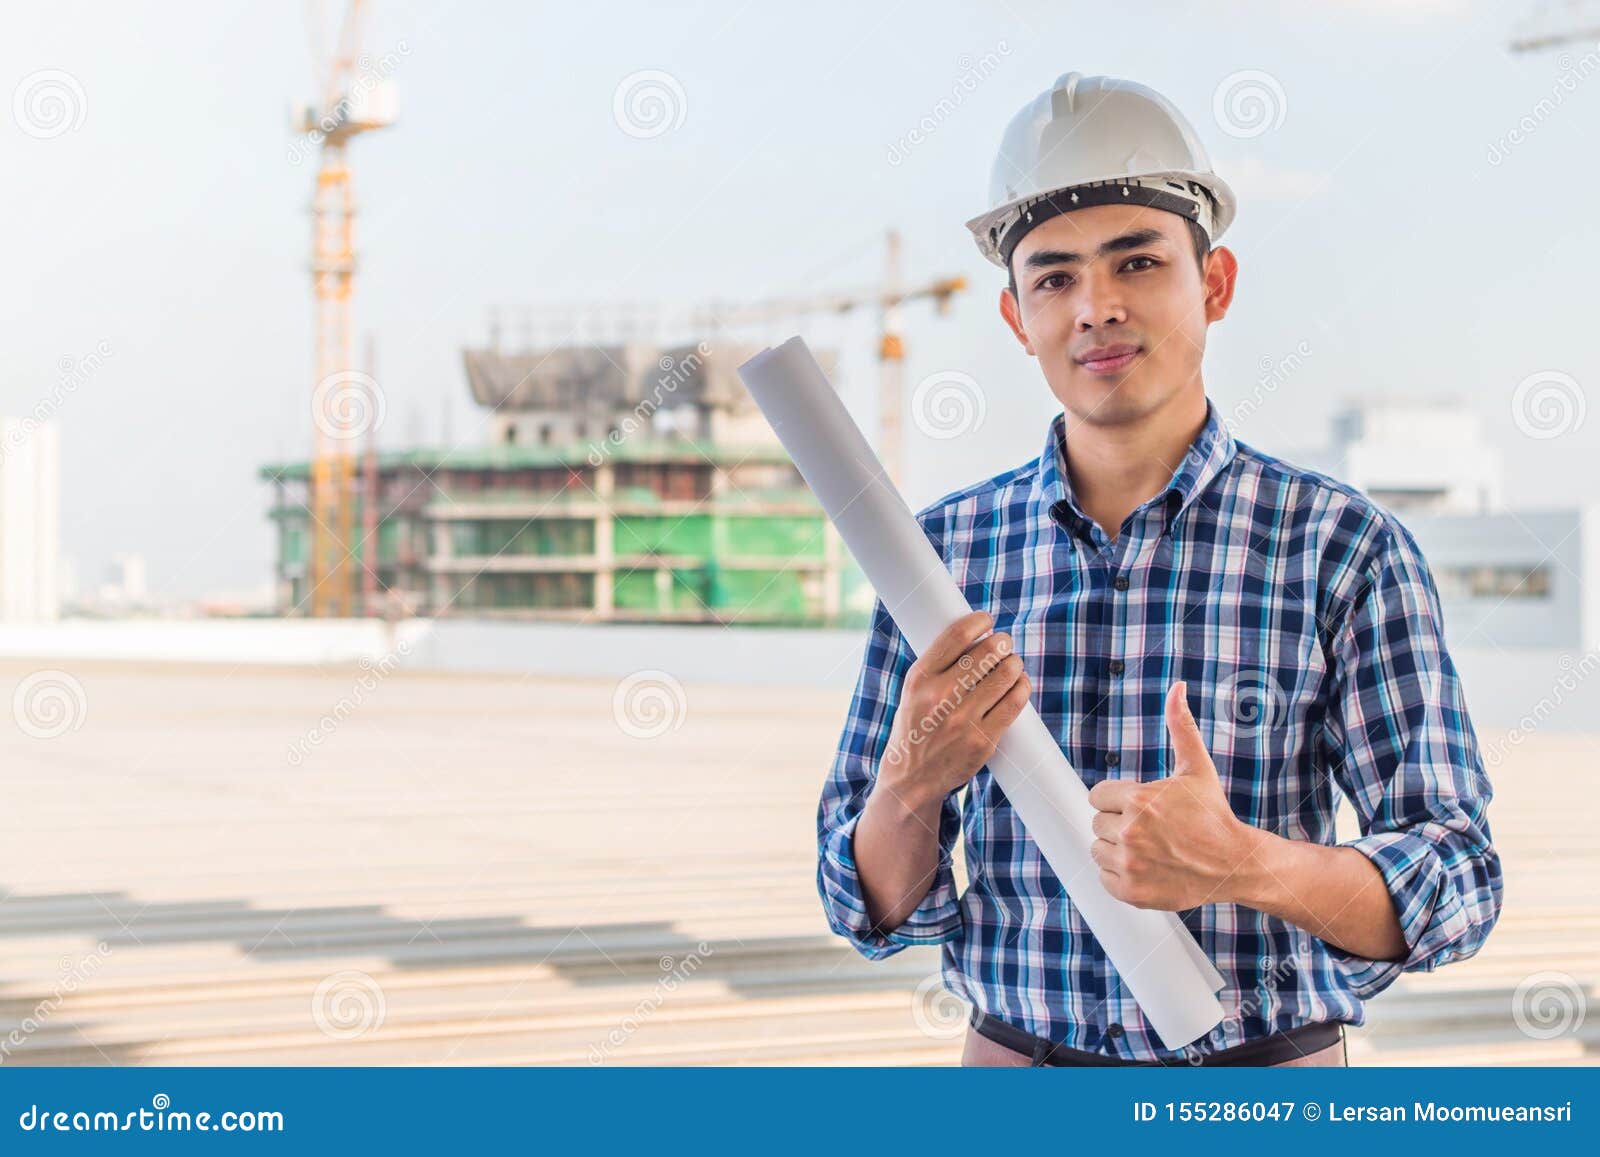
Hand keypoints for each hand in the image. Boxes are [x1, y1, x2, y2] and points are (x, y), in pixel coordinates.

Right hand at [877, 610, 1031, 811]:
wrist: (910, 778)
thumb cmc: (916, 726)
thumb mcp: (914, 691)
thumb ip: (939, 665)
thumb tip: (977, 634)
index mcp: (919, 679)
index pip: (956, 635)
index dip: (979, 621)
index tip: (986, 620)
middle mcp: (940, 697)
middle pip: (987, 652)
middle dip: (1001, 642)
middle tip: (1004, 644)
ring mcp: (962, 720)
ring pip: (1005, 674)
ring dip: (1014, 663)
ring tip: (1012, 664)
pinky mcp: (982, 740)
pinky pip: (1014, 703)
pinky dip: (1022, 687)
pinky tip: (1019, 684)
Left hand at [1085, 680, 1261, 909]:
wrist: (1234, 863)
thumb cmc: (1212, 813)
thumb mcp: (1196, 767)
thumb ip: (1180, 726)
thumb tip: (1178, 686)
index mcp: (1139, 800)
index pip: (1096, 796)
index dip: (1117, 800)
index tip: (1141, 807)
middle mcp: (1130, 832)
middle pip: (1097, 822)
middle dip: (1118, 823)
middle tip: (1150, 829)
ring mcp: (1130, 864)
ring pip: (1097, 849)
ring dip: (1116, 849)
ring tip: (1149, 848)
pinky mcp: (1131, 892)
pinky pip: (1103, 878)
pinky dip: (1118, 875)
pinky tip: (1145, 867)